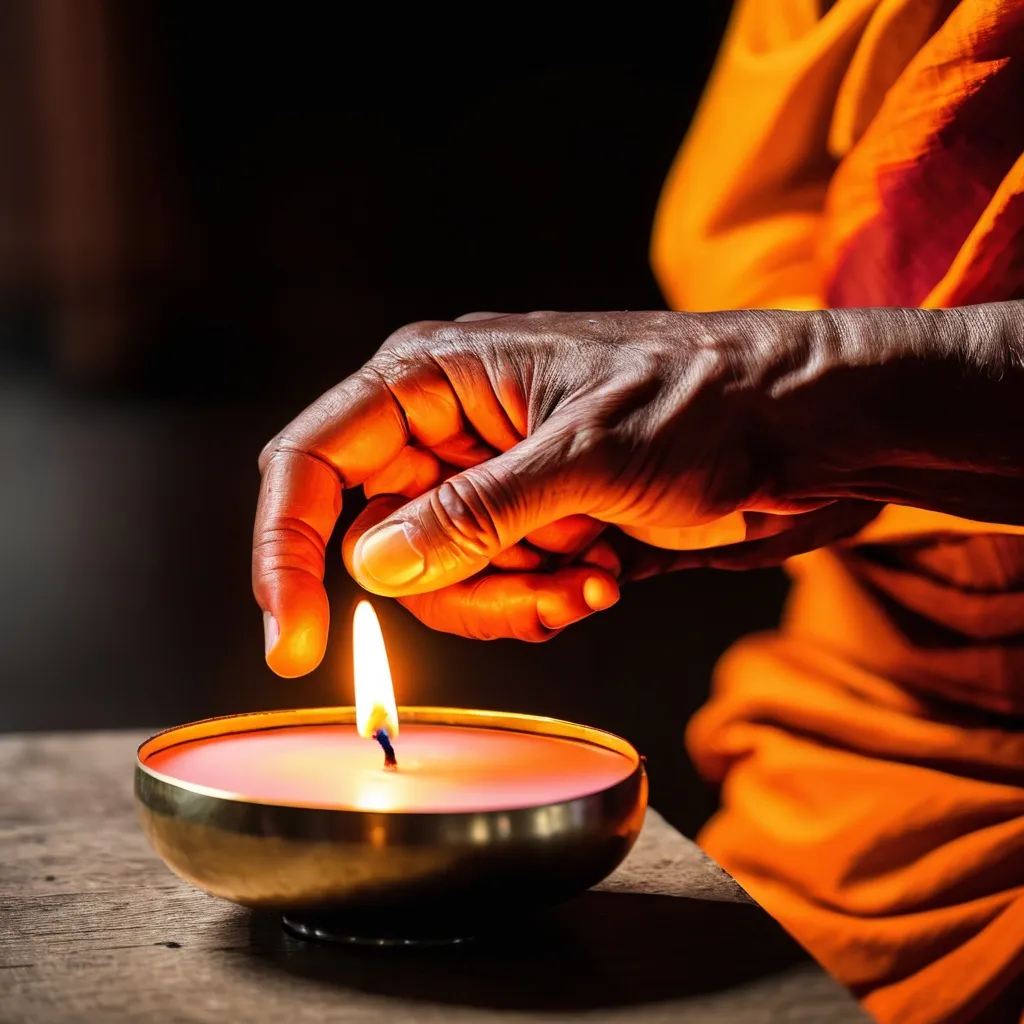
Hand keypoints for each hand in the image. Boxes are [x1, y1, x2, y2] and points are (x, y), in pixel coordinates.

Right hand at [253, 308, 878, 674]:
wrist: (807, 430)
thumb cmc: (712, 403)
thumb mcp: (588, 457)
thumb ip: (473, 514)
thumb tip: (371, 566)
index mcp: (440, 375)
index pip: (316, 460)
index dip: (287, 549)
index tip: (294, 640)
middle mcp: (453, 427)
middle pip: (378, 539)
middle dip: (453, 586)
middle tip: (537, 586)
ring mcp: (495, 481)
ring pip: (440, 578)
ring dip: (510, 596)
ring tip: (591, 569)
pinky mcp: (535, 522)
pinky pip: (497, 589)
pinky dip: (543, 600)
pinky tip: (604, 572)